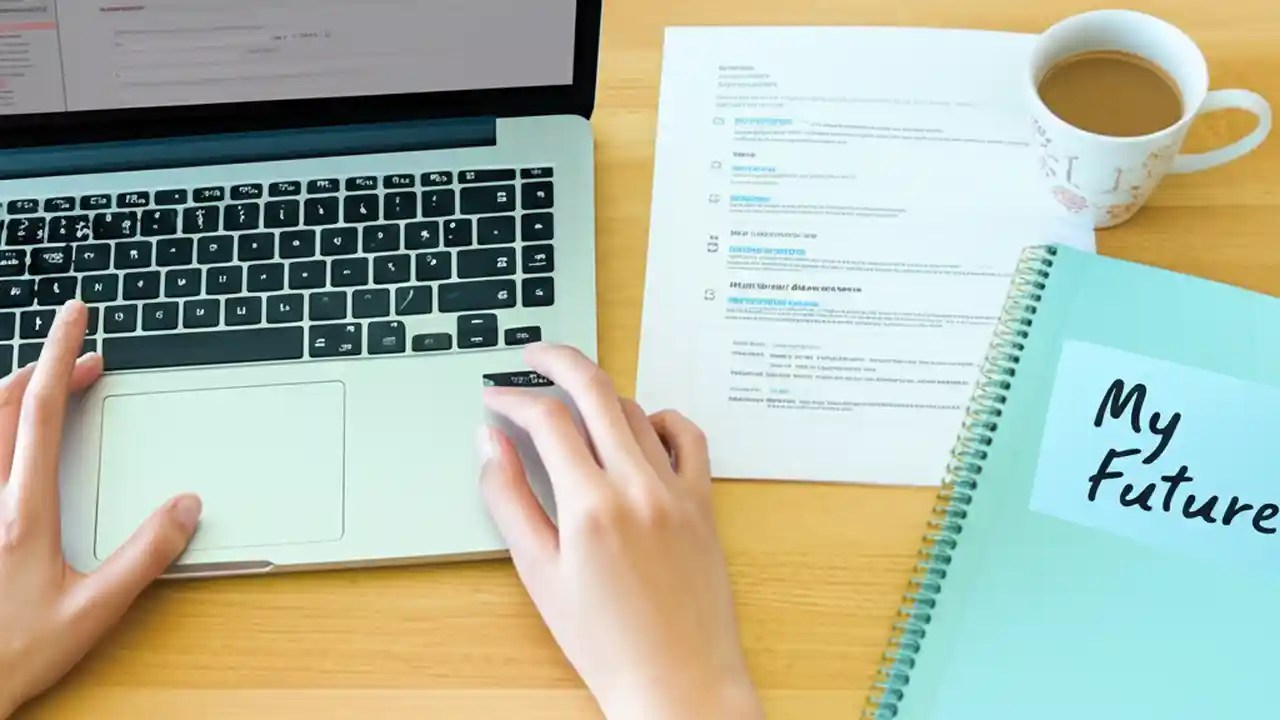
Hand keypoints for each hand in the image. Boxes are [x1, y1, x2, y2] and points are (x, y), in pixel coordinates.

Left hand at [0, 301, 201, 716]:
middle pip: (4, 405)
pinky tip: (12, 440)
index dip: (61, 357)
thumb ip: (145, 557)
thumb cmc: (12, 655)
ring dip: (14, 392)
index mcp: (22, 512)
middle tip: (84, 355)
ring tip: (49, 385)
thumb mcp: (94, 612)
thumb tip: (187, 507)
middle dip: (46, 367)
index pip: (41, 412)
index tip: (77, 318)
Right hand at [479, 344, 761, 719]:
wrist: (677, 682)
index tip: (494, 397)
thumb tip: (489, 442)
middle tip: (529, 356)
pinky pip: (687, 436)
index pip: (545, 419)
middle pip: (595, 389)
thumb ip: (509, 500)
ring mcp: (677, 490)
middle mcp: (638, 485)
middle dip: (555, 361)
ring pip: (635, 409)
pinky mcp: (704, 502)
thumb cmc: (604, 642)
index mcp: (590, 505)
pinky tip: (638, 428)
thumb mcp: (538, 574)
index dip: (512, 397)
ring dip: (599, 393)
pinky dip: (660, 418)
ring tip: (571, 398)